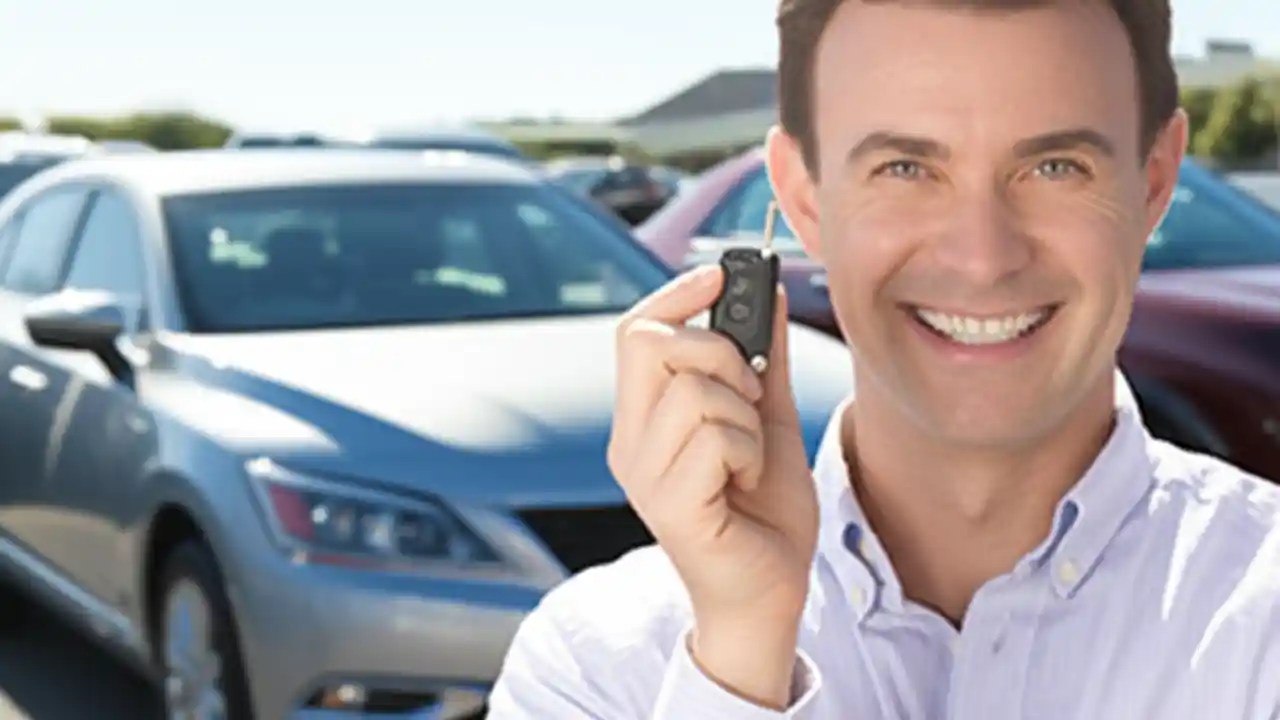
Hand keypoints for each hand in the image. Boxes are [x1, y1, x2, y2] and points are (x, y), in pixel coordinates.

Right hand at [607, 264, 818, 708]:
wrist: (771, 591)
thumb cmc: (764, 512)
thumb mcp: (769, 418)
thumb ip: (764, 358)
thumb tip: (768, 292)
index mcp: (644, 418)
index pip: (635, 331)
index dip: (677, 294)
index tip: (722, 275)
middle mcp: (630, 442)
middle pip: (651, 343)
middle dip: (719, 350)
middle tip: (751, 390)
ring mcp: (643, 475)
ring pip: (693, 390)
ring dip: (744, 414)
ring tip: (750, 454)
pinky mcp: (669, 504)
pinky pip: (714, 437)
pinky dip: (748, 450)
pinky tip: (746, 481)